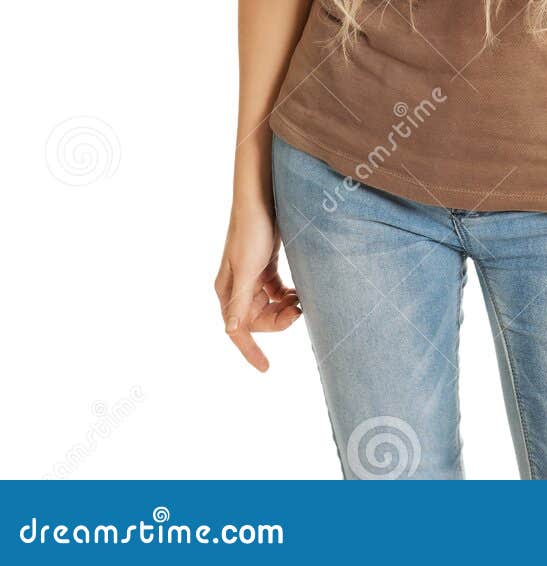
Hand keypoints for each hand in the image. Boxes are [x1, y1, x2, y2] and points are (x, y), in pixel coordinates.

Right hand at [214, 203, 301, 371]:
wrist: (261, 196)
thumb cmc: (251, 230)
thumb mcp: (248, 268)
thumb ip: (241, 300)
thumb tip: (231, 331)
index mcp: (227, 290)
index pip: (237, 330)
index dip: (250, 351)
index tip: (266, 369)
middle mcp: (236, 286)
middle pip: (257, 319)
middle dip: (277, 320)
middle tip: (299, 311)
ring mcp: (251, 275)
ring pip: (268, 305)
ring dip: (284, 308)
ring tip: (301, 300)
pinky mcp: (264, 264)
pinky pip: (276, 291)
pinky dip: (287, 295)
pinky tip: (299, 292)